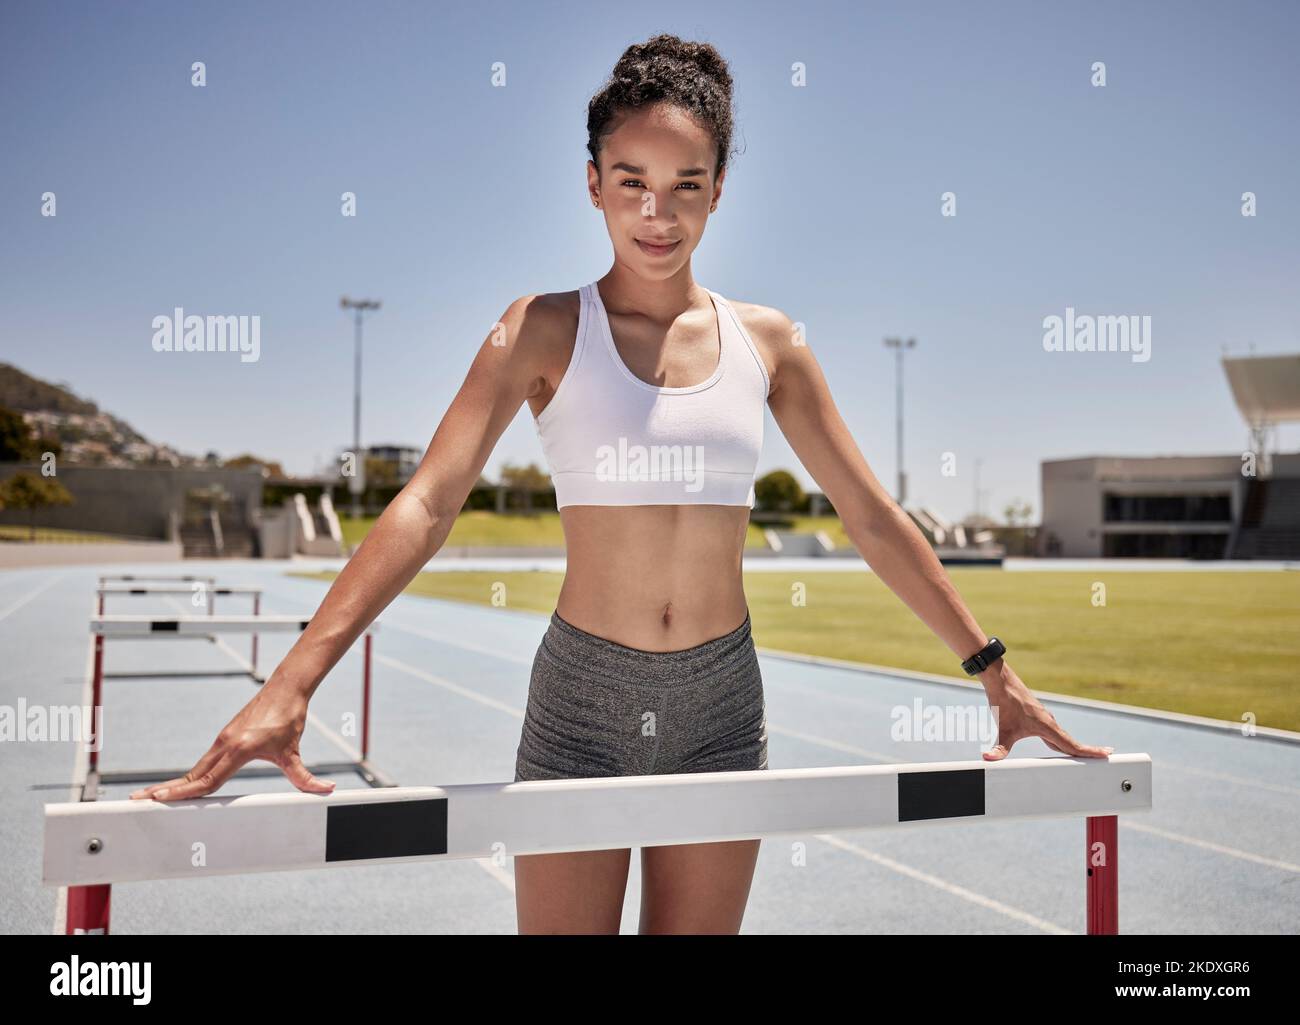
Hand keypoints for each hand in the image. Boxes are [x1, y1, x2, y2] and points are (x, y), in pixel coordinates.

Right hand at [129, 680, 336, 801]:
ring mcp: (222, 741)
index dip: (184, 793)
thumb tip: (326, 790)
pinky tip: (177, 787)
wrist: (287, 688)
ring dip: (172, 784)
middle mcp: (224, 745)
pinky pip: (203, 763)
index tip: (162, 800)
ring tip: (148, 798)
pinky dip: (187, 776)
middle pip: (191, 775)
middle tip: (138, 803)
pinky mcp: (224, 738)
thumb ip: (306, 777)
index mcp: (237, 749)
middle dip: (165, 791)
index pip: (207, 779)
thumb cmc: (289, 717)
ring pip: (194, 769)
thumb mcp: (294, 751)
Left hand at [981, 664, 1113, 761]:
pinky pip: (1055, 733)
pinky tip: (1059, 747)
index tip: (1107, 755)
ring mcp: (1044, 719)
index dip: (1090, 752)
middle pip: (1072, 742)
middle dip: (1088, 751)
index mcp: (1047, 727)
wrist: (999, 681)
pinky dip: (1063, 741)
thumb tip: (987, 760)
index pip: (1072, 745)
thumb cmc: (1003, 703)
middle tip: (1107, 757)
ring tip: (1087, 756)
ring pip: (1063, 737)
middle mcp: (1049, 723)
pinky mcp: (1037, 716)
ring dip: (1075, 747)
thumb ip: (998, 749)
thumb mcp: (1003, 729)